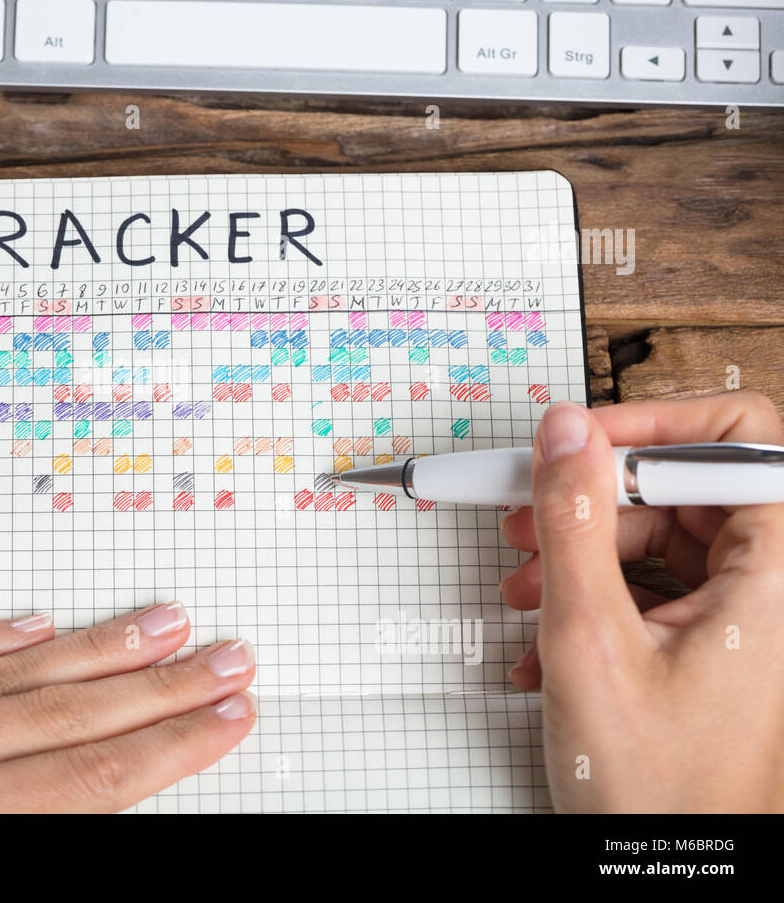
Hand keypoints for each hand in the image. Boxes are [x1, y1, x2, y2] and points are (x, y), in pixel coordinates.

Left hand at [0, 603, 255, 811]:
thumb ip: (6, 840)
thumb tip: (81, 808)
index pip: (88, 783)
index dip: (171, 749)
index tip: (230, 717)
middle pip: (63, 718)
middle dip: (160, 688)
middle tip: (228, 655)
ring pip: (2, 672)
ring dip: (93, 649)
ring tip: (161, 624)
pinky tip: (37, 625)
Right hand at [499, 391, 783, 811]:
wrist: (678, 876)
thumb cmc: (663, 791)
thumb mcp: (590, 640)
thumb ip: (574, 522)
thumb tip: (566, 433)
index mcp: (779, 574)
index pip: (738, 438)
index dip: (649, 426)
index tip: (577, 443)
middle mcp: (777, 587)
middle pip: (689, 486)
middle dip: (597, 501)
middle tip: (529, 516)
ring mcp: (752, 617)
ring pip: (665, 538)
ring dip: (583, 555)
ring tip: (526, 592)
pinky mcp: (721, 644)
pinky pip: (658, 587)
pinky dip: (598, 598)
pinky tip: (547, 637)